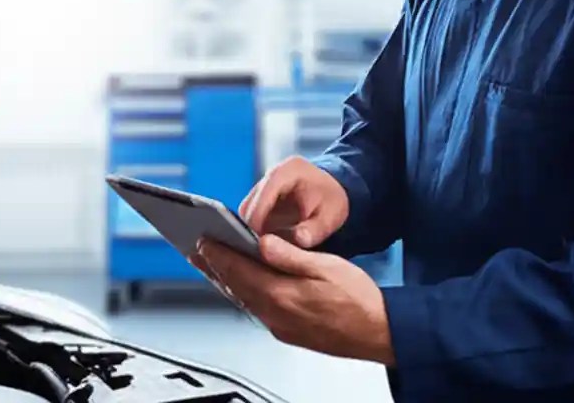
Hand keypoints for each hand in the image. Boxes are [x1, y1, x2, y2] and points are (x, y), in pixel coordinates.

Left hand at [193, 234, 393, 365]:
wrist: (378, 332)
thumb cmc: (359, 299)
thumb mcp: (327, 266)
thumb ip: (291, 256)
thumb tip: (262, 242)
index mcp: (283, 294)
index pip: (240, 271)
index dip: (218, 254)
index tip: (202, 241)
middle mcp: (276, 314)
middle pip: (235, 287)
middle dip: (214, 267)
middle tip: (196, 251)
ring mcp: (280, 326)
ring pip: (244, 300)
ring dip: (227, 281)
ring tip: (213, 265)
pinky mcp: (287, 332)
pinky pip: (257, 309)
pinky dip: (244, 293)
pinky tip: (244, 284)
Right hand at [239, 156, 348, 248]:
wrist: (332, 190)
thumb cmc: (331, 200)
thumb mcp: (331, 217)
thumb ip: (314, 229)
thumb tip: (297, 240)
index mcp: (288, 171)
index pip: (264, 195)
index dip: (258, 220)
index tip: (261, 245)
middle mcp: (271, 175)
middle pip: (249, 204)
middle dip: (252, 230)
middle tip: (263, 253)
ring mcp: (264, 185)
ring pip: (246, 212)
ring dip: (252, 231)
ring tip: (266, 251)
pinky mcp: (260, 198)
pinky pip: (250, 216)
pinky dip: (256, 230)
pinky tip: (266, 245)